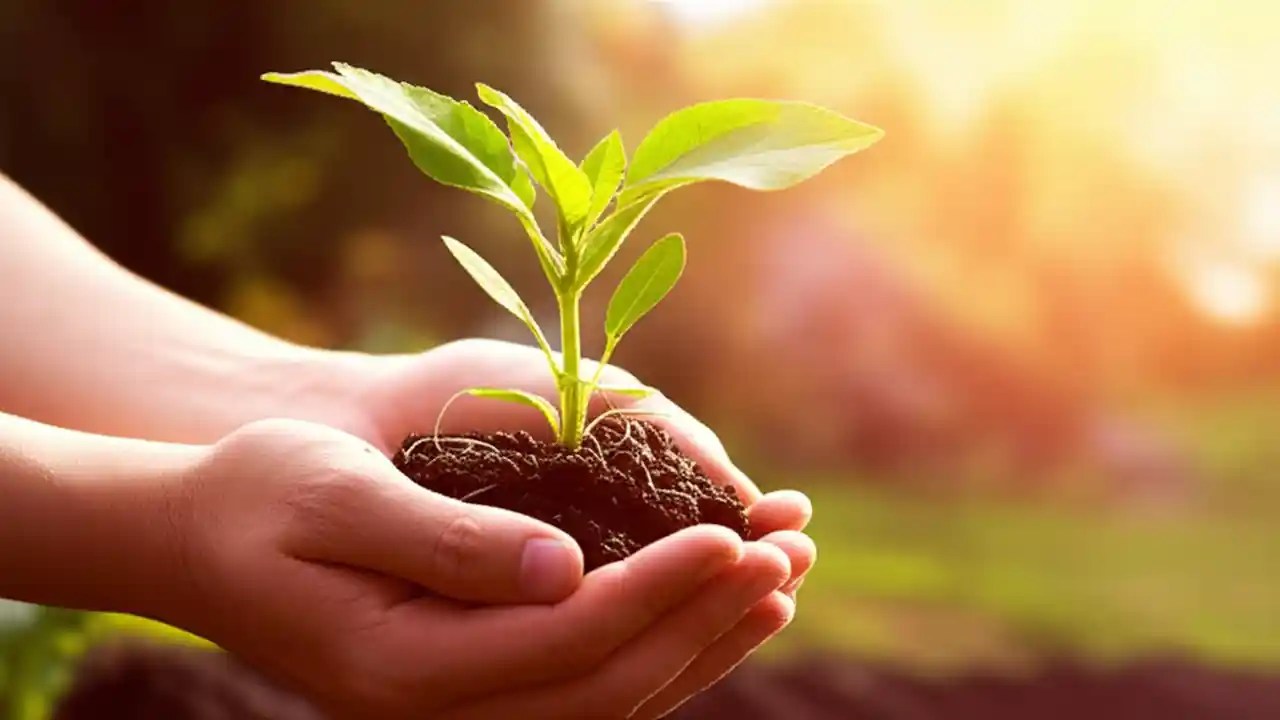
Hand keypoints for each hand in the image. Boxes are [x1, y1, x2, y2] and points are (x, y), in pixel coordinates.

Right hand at [173, 418, 792, 717]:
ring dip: (701, 640)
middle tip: (791, 554)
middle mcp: (440, 709)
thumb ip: (447, 540)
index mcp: (407, 667)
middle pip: (608, 683)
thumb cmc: (261, 497)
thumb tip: (566, 567)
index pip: (569, 639)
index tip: (736, 535)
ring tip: (781, 581)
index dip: (662, 590)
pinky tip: (707, 605)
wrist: (199, 538)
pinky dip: (658, 645)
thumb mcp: (338, 498)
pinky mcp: (469, 684)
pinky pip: (583, 683)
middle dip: (706, 619)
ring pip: (608, 697)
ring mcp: (456, 708)